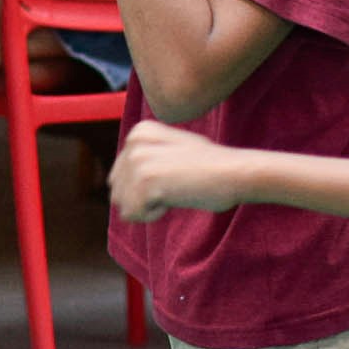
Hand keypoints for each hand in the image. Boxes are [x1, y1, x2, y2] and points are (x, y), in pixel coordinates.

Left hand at [109, 120, 246, 220]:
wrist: (236, 172)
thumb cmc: (209, 166)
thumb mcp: (169, 150)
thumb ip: (142, 157)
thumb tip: (112, 182)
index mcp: (138, 133)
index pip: (119, 178)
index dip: (147, 186)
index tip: (175, 173)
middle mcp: (133, 143)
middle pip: (117, 192)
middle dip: (144, 197)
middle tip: (176, 183)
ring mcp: (138, 160)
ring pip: (123, 205)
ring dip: (149, 206)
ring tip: (176, 188)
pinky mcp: (145, 181)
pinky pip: (133, 215)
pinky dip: (154, 214)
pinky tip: (176, 196)